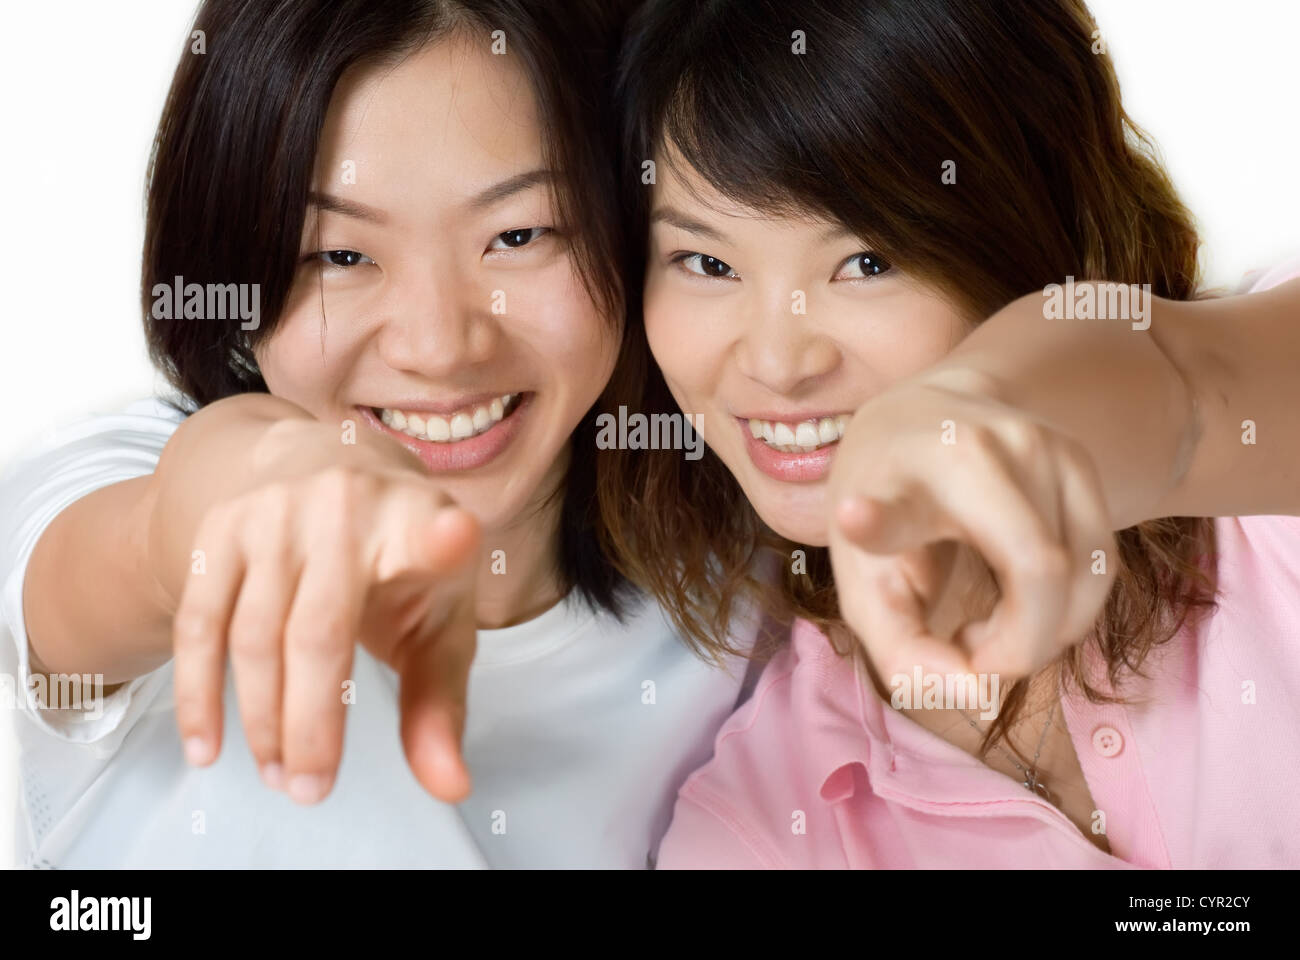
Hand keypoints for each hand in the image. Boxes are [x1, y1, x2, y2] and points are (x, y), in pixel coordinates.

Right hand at [170, 433, 480, 805]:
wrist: (318, 467)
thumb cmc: (400, 561)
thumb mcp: (436, 618)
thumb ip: (441, 703)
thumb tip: (450, 787)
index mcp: (419, 520)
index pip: (432, 532)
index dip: (442, 540)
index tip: (455, 536)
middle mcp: (346, 504)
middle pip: (319, 633)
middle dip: (312, 725)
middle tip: (310, 791)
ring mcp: (275, 512)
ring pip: (254, 637)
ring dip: (260, 721)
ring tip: (278, 776)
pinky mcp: (220, 529)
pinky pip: (199, 625)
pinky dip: (199, 694)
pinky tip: (208, 746)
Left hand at [826, 368, 1117, 683]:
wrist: (923, 416)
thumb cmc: (886, 505)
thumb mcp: (864, 578)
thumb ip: (900, 650)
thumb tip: (972, 693)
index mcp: (900, 478)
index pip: (892, 504)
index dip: (875, 520)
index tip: (855, 518)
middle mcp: (977, 449)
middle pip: (1040, 569)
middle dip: (1019, 646)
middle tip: (971, 652)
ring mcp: (1042, 447)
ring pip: (1082, 577)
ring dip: (1043, 630)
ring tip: (988, 625)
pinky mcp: (1082, 462)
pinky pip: (1101, 566)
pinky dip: (1069, 610)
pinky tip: (1022, 604)